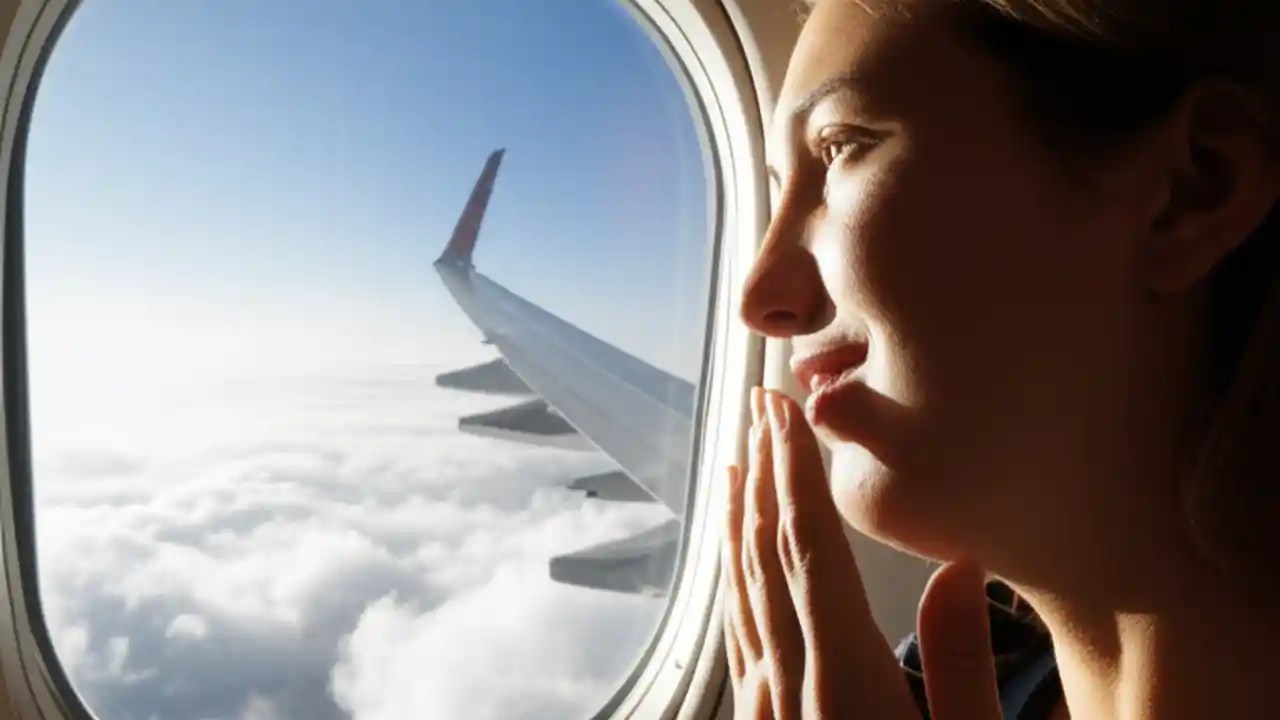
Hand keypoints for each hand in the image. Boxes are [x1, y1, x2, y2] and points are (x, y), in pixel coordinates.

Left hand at [721, 387, 1003, 719]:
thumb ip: (964, 664)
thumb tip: (963, 564)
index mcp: (843, 681)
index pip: (809, 550)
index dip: (794, 471)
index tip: (781, 408)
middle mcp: (789, 683)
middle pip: (765, 555)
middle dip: (764, 470)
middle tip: (759, 404)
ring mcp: (763, 705)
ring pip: (741, 588)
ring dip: (741, 515)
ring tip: (741, 460)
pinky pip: (737, 628)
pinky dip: (733, 574)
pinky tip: (735, 556)